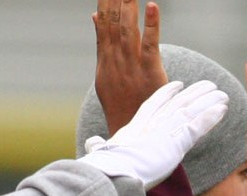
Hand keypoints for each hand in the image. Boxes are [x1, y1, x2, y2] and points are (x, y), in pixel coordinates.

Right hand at [79, 79, 230, 188]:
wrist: (113, 174)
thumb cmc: (106, 169)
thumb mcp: (102, 154)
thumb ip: (101, 146)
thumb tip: (92, 142)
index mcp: (135, 127)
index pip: (153, 105)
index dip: (167, 93)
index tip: (178, 85)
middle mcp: (151, 125)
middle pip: (177, 104)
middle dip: (194, 94)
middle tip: (209, 85)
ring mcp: (164, 133)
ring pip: (190, 111)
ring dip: (208, 102)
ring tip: (222, 94)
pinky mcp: (175, 144)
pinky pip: (197, 126)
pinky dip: (210, 117)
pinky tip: (222, 109)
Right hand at [92, 0, 166, 133]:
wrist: (129, 131)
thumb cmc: (120, 102)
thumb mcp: (105, 72)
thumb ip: (101, 43)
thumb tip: (94, 17)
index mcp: (106, 58)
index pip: (103, 24)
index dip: (104, 3)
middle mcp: (116, 59)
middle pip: (114, 23)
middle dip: (114, 0)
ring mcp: (132, 65)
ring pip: (128, 30)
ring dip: (128, 6)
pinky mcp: (150, 71)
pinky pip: (150, 44)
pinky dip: (151, 24)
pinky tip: (152, 5)